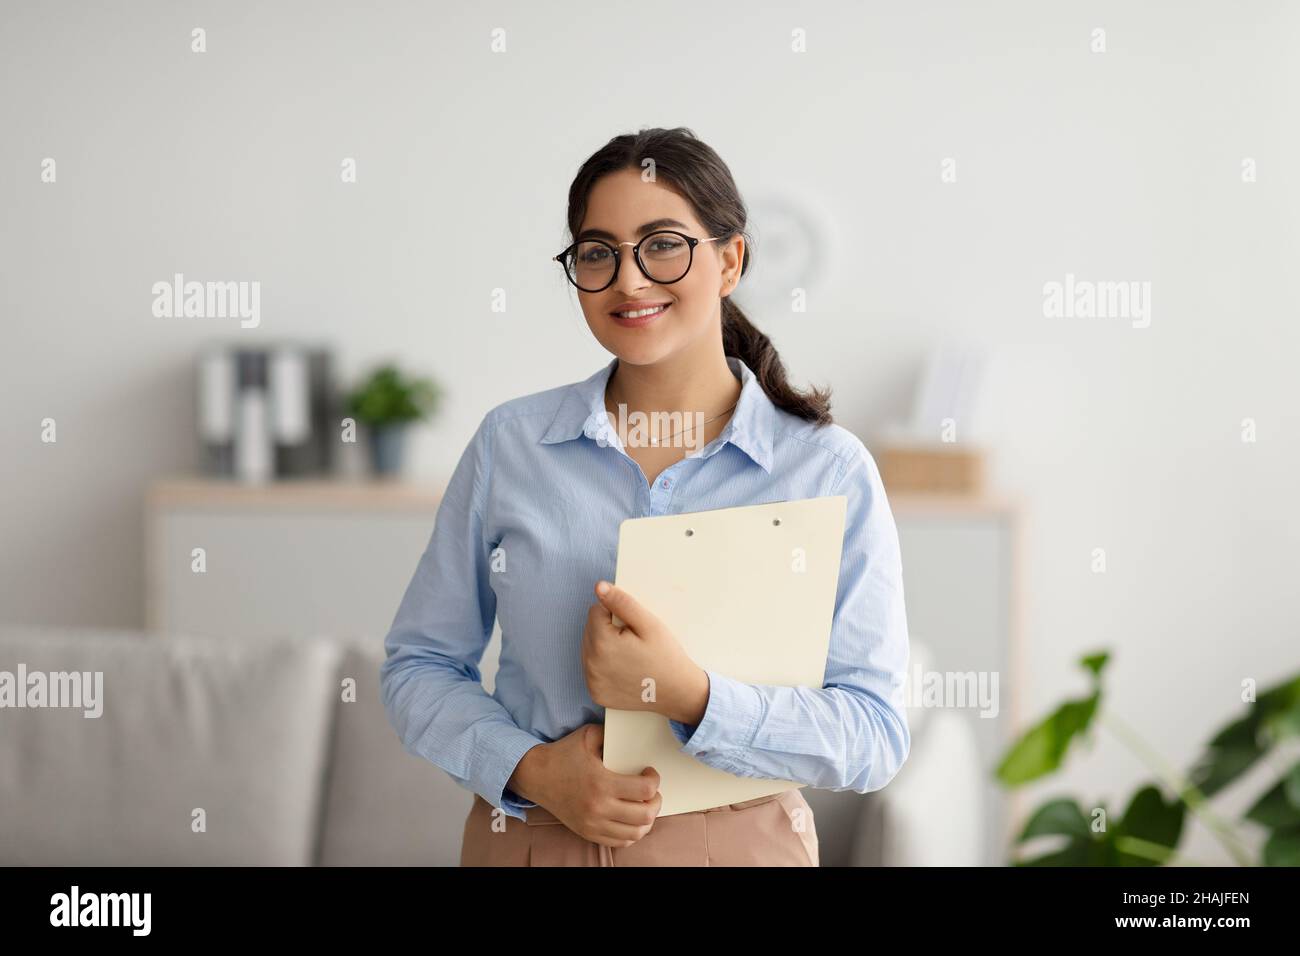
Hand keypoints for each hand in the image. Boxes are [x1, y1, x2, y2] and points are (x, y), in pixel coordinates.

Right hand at [511, 723, 661, 846]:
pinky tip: (630, 819)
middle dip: (656, 802)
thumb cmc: (563, 754)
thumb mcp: (588, 735)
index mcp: (601, 783)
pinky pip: (619, 842)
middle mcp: (599, 808)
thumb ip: (612, 734)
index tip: (650, 773)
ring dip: (646, 820)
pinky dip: (631, 833)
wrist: (535, 776)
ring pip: (635, 833)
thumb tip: (632, 738)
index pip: (645, 790)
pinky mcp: (587, 833)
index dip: (654, 780)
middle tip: (652, 792)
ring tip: (644, 806)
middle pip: (645, 815)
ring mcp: (593, 824)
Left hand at [582, 580, 709, 724]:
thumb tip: (599, 587)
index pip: (595, 611)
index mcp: (602, 643)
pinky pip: (591, 668)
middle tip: (633, 642)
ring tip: (629, 655)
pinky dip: (603, 665)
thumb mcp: (649, 624)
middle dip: (607, 629)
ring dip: (603, 646)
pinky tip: (623, 669)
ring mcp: (592, 681)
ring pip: (588, 648)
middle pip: (589, 629)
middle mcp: (591, 664)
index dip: (615, 614)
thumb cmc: (666, 656)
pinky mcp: (595, 693)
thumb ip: (622, 603)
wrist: (678, 692)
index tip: (633, 628)